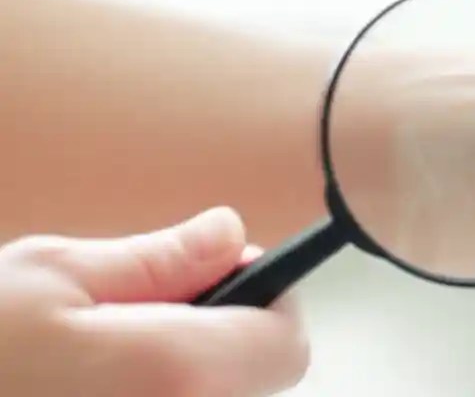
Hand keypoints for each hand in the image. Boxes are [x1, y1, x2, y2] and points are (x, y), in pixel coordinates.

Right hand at [0, 207, 308, 396]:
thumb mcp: (52, 274)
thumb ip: (157, 259)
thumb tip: (229, 231)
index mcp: (172, 372)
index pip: (286, 343)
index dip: (267, 301)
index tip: (222, 276)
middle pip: (251, 381)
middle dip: (218, 339)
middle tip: (143, 315)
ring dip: (179, 375)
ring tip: (99, 360)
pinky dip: (148, 396)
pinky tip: (86, 387)